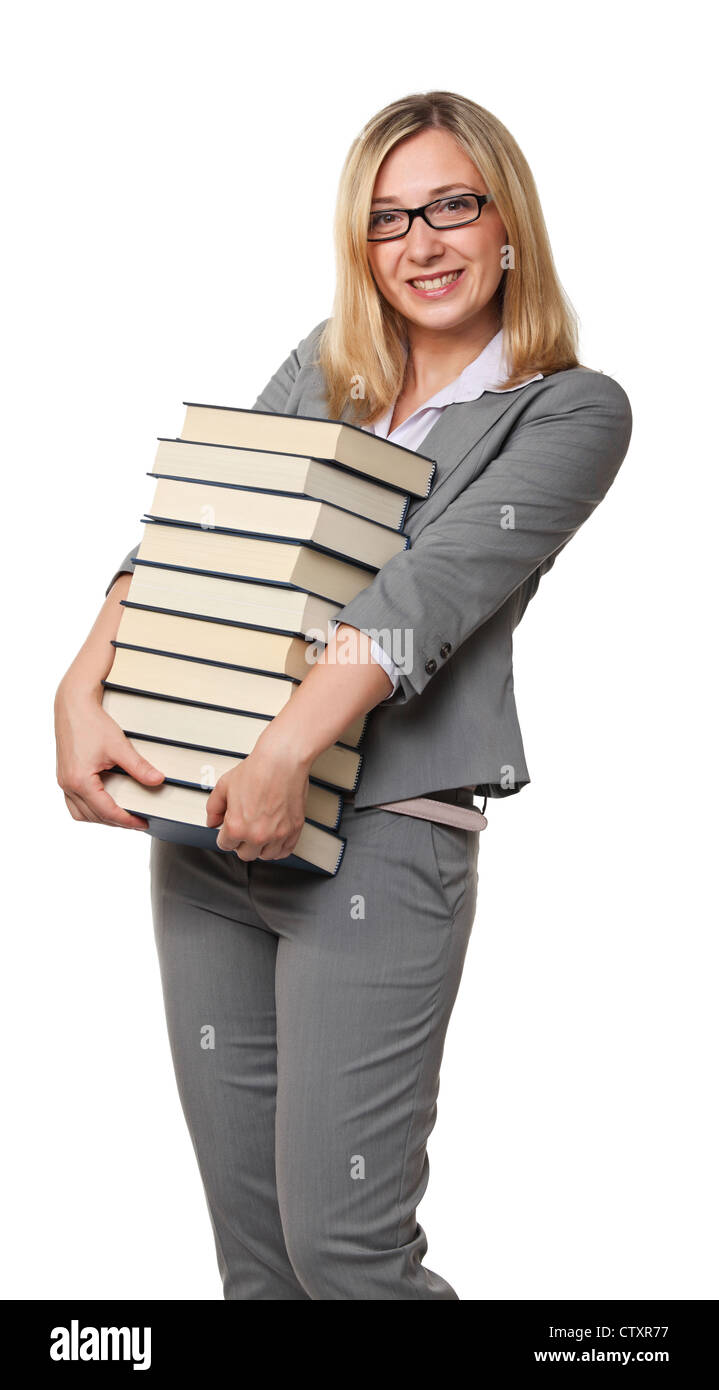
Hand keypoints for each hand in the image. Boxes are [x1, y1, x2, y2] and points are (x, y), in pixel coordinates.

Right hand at [54, 679, 164, 828]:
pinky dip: (89, 809)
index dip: (127, 821)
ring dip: (101, 818)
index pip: (107, 812)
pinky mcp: (64, 775)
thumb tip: (158, 781)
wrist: (73, 705)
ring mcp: (63, 781)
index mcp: (80, 781)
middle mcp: (68, 785)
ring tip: (122, 816)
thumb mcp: (119, 746)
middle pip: (94, 816)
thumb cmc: (92, 722)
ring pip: (80, 813)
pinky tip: (103, 803)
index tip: (143, 823)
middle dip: (116, 822)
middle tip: (137, 821)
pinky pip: (74, 803)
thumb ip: (139, 767)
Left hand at [205, 723, 309, 859]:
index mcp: (237, 826)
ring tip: (259, 833)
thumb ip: (214, 808)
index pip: (226, 845)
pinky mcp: (294, 830)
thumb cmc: (257, 769)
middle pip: (245, 854)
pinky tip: (274, 838)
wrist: (282, 760)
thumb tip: (212, 821)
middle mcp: (257, 835)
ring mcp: (278, 834)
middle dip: (242, 843)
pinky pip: (285, 851)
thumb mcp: (224, 785)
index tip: (230, 830)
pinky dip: (278, 848)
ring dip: (260, 847)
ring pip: (265, 856)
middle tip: (245, 829)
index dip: (226, 836)